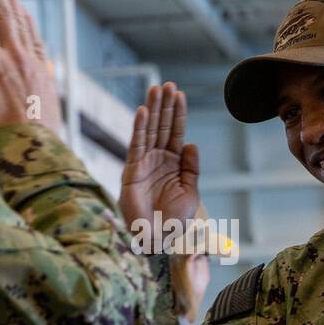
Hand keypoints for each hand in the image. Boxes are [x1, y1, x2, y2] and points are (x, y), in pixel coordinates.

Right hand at [119, 83, 198, 233]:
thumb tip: (191, 144)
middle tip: (166, 84)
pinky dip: (139, 128)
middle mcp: (157, 160)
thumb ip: (191, 168)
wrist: (160, 240)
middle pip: (161, 126)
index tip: (179, 94)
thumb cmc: (175, 221)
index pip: (176, 133)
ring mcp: (144, 164)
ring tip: (155, 90)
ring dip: (152, 110)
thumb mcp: (190, 191)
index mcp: (173, 163)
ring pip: (149, 131)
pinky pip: (136, 145)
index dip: (178, 114)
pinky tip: (142, 112)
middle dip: (164, 106)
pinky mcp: (132, 171)